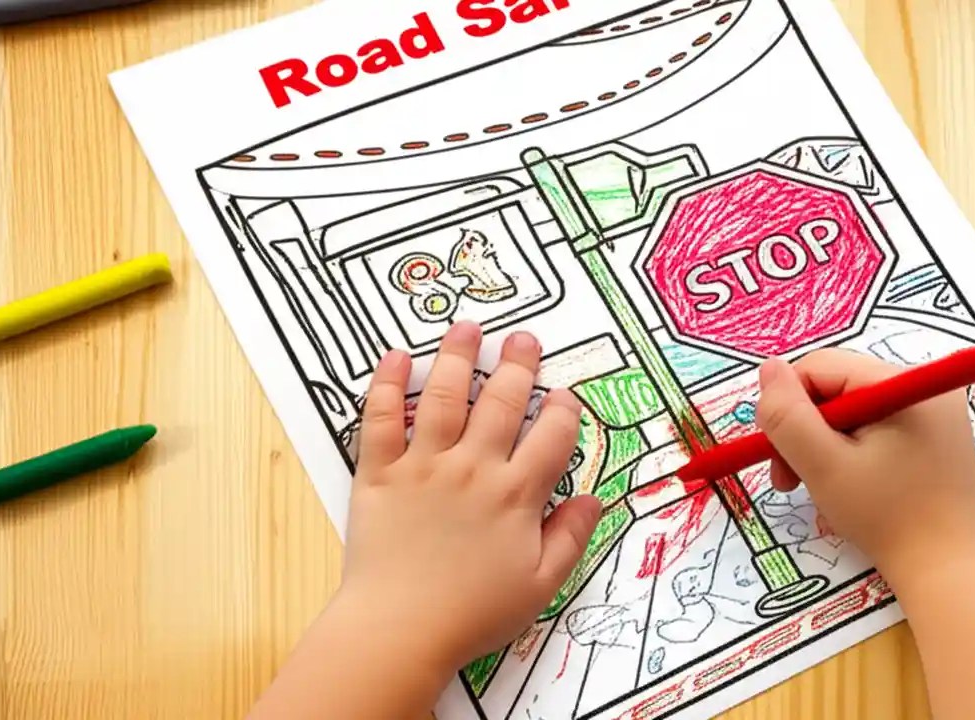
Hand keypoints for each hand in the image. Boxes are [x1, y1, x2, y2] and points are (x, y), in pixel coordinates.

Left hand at [341, 321, 601, 671]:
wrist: (400, 629)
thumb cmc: (472, 614)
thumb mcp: (541, 585)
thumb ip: (570, 538)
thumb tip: (593, 500)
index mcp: (516, 495)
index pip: (550, 438)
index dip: (563, 411)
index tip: (564, 396)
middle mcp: (474, 469)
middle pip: (503, 403)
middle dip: (518, 366)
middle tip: (523, 340)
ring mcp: (425, 466)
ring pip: (445, 396)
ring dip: (458, 357)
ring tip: (468, 329)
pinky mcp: (380, 473)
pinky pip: (382, 419)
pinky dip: (386, 385)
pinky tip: (393, 358)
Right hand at [754, 349, 974, 579]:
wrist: (949, 573)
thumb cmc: (887, 518)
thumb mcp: (824, 466)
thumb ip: (788, 416)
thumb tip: (768, 369)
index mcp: (901, 382)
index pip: (820, 368)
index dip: (788, 407)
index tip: (776, 458)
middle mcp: (924, 386)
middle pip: (837, 389)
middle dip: (805, 433)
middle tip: (790, 482)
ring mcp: (935, 413)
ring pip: (854, 412)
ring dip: (824, 448)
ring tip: (819, 492)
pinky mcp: (938, 439)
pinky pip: (878, 430)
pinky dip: (853, 456)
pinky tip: (851, 490)